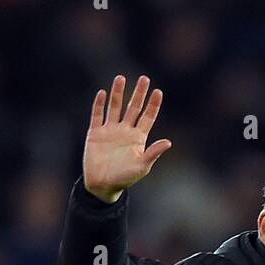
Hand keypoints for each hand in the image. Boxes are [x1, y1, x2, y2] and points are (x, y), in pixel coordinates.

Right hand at [82, 75, 172, 202]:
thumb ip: (153, 153)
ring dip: (118, 93)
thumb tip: (169, 142)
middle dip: (138, 93)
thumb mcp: (141, 166)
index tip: (158, 92)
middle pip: (133, 108)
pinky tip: (102, 93)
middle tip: (144, 78)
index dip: (152, 105)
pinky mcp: (95, 133)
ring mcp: (110, 130)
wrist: (102, 186)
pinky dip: (99, 105)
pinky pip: (97, 115)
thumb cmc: (124, 179)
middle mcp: (125, 131)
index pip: (147, 117)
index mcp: (137, 138)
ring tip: (121, 78)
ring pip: (115, 107)